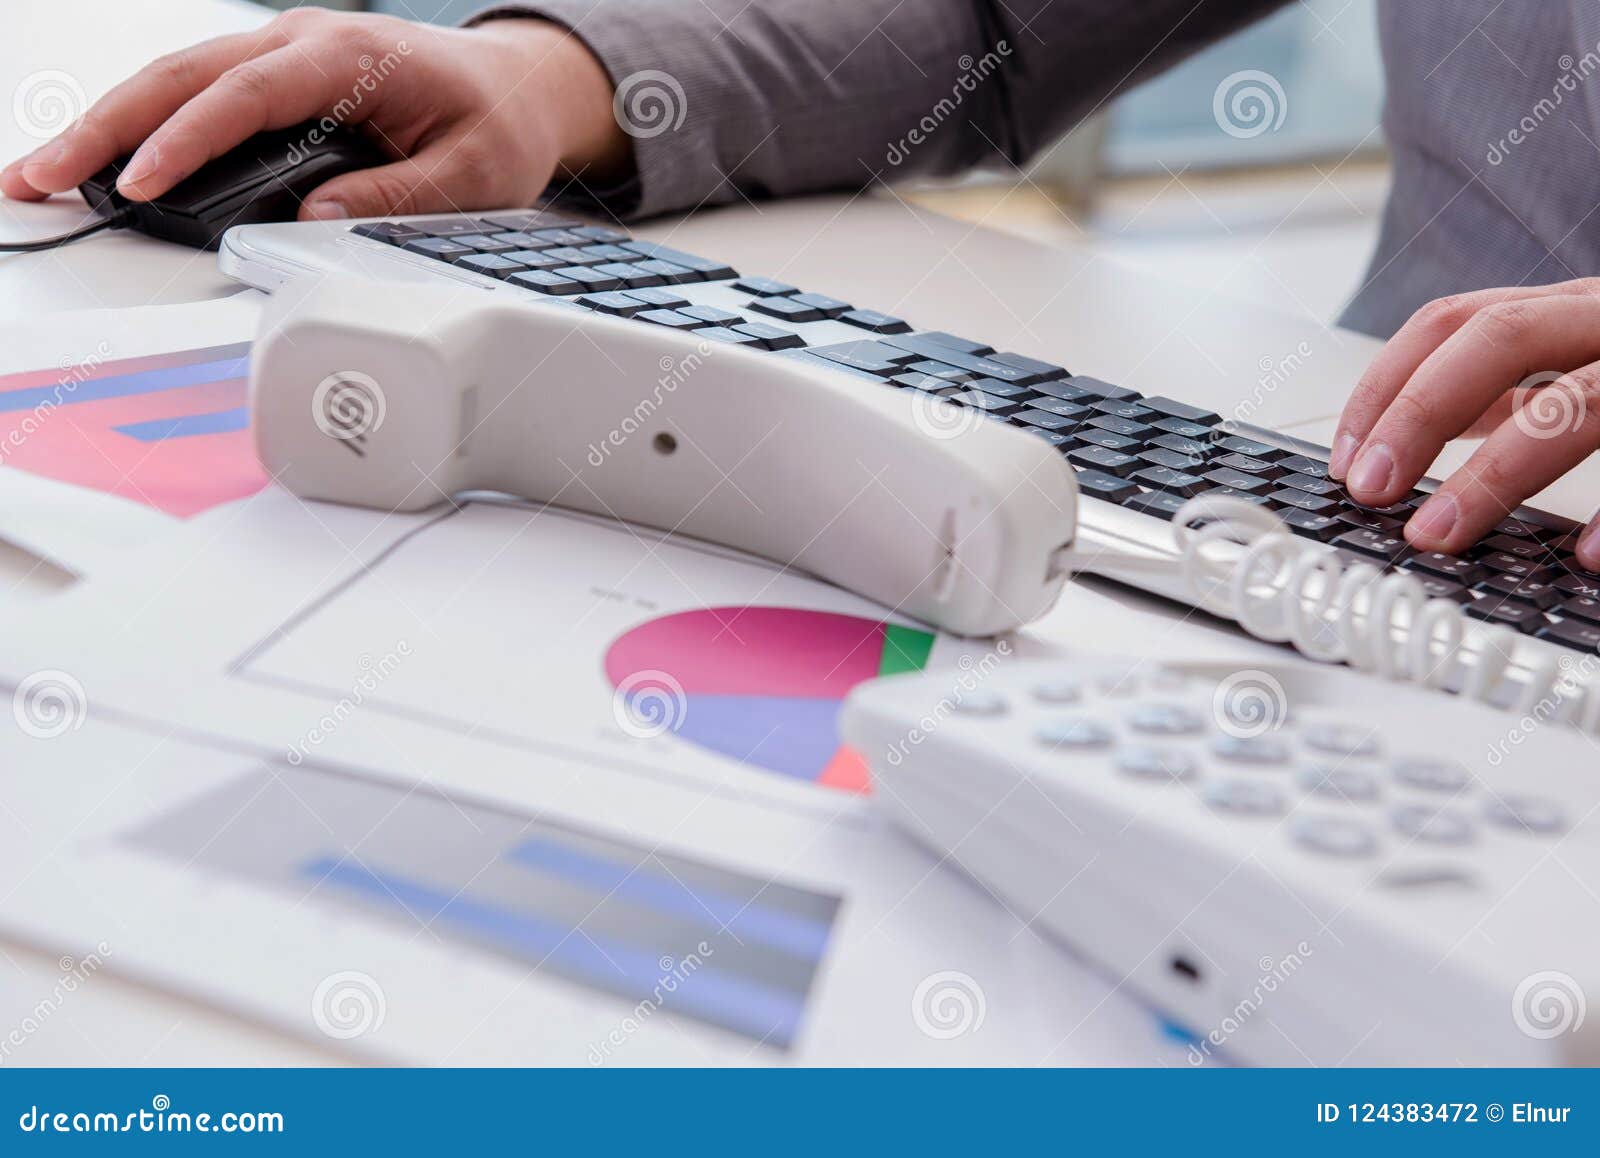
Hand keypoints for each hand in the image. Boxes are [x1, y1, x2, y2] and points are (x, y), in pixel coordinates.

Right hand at [1, 8, 628, 219]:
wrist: (516, 85)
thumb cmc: (494, 122)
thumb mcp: (471, 173)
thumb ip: (396, 196)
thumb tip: (315, 216)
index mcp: (348, 57)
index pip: (246, 95)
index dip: (186, 140)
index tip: (142, 183)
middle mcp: (303, 42)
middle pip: (182, 76)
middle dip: (105, 126)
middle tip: (41, 174)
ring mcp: (283, 52)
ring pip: (175, 78)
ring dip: (106, 123)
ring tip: (43, 170)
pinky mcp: (276, 74)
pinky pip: (195, 90)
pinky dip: (143, 120)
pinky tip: (103, 156)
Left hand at [1329, 280, 1599, 569]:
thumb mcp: (1577, 368)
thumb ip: (1505, 397)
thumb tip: (1398, 452)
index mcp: (1571, 308)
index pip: (1453, 321)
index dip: (1385, 385)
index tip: (1345, 459)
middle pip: (1501, 340)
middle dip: (1419, 415)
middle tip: (1369, 491)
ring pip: (1577, 402)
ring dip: (1496, 473)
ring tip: (1439, 535)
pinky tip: (1588, 555)